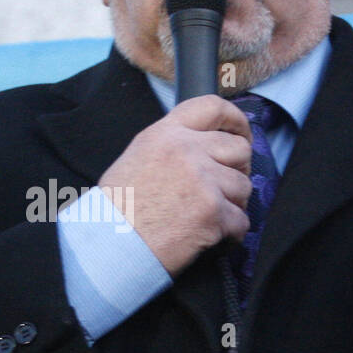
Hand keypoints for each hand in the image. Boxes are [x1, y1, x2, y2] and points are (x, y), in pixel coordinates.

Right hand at [98, 95, 253, 276]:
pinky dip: (231, 232)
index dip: (236, 120)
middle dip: (238, 169)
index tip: (241, 134)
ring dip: (232, 204)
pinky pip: (241, 221)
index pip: (213, 108)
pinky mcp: (212, 213)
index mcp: (166, 134)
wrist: (109, 244)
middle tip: (225, 186)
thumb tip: (203, 147)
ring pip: (244, 186)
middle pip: (239, 149)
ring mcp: (203, 181)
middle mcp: (187, 151)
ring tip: (208, 216)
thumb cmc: (117, 209)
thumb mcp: (137, 157)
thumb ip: (171, 144)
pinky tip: (210, 235)